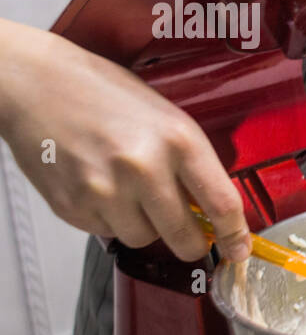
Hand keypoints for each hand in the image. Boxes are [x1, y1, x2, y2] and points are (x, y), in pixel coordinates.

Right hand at [0, 19, 250, 262]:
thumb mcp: (166, 118)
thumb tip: (215, 211)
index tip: (239, 250)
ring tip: (129, 191)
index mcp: (178, 140)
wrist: (37, 83)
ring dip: (144, 226)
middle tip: (189, 235)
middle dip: (192, 243)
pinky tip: (100, 186)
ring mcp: (105, 191)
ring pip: (144, 239)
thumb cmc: (104, 94)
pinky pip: (107, 233)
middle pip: (185, 238)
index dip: (235, 236)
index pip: (222, 204)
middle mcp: (144, 168)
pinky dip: (110, 219)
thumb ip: (191, 164)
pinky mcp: (73, 206)